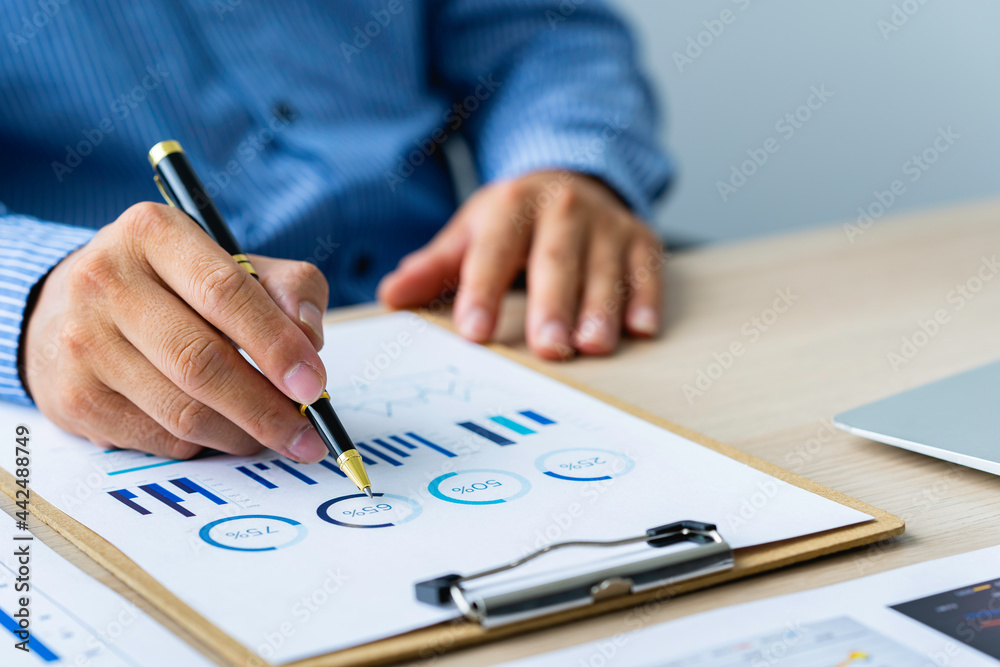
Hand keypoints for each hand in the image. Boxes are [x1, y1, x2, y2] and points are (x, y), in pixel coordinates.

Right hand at [23, 202, 332, 462]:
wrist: (75, 305)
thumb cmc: (175, 285)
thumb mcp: (237, 263)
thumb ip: (288, 289)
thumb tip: (310, 338)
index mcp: (153, 233)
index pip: (225, 292)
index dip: (276, 344)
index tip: (314, 384)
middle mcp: (105, 281)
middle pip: (201, 361)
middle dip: (266, 407)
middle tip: (308, 432)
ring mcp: (83, 341)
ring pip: (182, 411)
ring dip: (242, 434)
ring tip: (276, 435)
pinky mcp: (74, 396)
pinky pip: (159, 438)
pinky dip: (204, 443)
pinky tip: (222, 430)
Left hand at [377, 170, 663, 358]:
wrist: (571, 180)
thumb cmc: (514, 222)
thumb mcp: (471, 234)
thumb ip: (434, 268)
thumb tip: (390, 295)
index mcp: (512, 206)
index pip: (494, 251)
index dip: (483, 291)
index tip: (474, 333)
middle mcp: (563, 209)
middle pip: (556, 260)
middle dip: (553, 305)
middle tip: (548, 349)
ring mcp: (606, 224)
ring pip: (605, 268)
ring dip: (603, 307)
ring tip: (594, 345)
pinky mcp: (641, 238)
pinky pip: (648, 268)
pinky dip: (647, 297)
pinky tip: (643, 327)